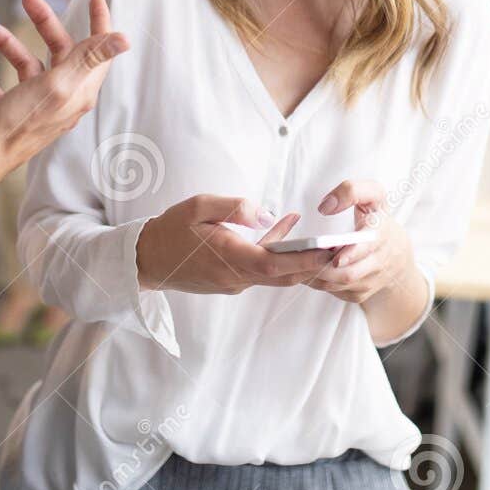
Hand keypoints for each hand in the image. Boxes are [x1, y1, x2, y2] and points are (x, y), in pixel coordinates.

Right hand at [0, 0, 127, 197]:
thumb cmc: (20, 124)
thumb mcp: (58, 85)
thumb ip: (89, 58)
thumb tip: (125, 39)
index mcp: (79, 91)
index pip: (97, 52)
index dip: (100, 23)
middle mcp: (61, 97)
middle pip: (59, 49)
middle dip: (43, 22)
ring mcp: (35, 104)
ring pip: (24, 63)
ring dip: (4, 43)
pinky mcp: (10, 112)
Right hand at [136, 194, 335, 294]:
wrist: (145, 260)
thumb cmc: (170, 230)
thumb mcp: (198, 206)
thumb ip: (233, 207)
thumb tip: (266, 213)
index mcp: (229, 257)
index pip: (276, 265)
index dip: (306, 261)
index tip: (330, 252)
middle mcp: (236, 277)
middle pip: (284, 276)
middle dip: (315, 265)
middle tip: (344, 250)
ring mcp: (234, 282)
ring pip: (275, 275)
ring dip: (300, 261)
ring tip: (326, 239)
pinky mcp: (231, 280)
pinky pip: (262, 271)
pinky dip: (278, 255)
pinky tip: (286, 227)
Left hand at [307, 179, 415, 304]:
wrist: (397, 252)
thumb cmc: (378, 218)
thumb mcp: (373, 196)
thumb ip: (351, 191)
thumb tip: (326, 206)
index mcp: (381, 232)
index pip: (368, 245)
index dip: (351, 253)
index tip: (335, 256)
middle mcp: (380, 259)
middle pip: (350, 273)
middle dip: (325, 269)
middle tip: (303, 261)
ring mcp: (372, 279)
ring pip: (341, 284)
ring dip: (318, 276)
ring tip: (298, 265)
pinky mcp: (362, 292)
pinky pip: (338, 292)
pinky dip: (320, 284)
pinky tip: (307, 272)